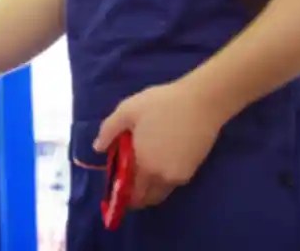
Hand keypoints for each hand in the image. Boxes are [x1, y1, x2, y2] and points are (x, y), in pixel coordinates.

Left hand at [92, 81, 226, 208]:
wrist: (202, 102)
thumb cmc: (162, 104)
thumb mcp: (128, 110)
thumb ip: (109, 130)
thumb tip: (98, 148)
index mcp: (144, 164)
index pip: (129, 191)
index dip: (120, 191)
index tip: (114, 183)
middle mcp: (161, 176)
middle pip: (145, 198)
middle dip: (134, 195)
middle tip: (127, 180)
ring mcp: (179, 176)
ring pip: (159, 193)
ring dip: (149, 190)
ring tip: (142, 172)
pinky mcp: (193, 170)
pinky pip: (172, 184)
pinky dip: (162, 181)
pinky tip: (158, 163)